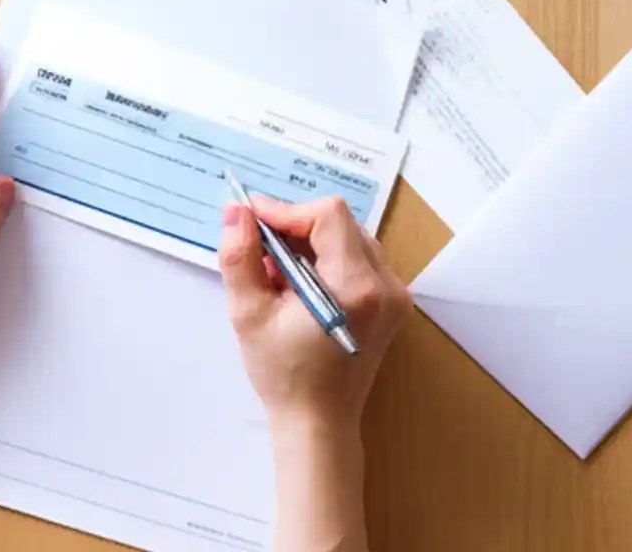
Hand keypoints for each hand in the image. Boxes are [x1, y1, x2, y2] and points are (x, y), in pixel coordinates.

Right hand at [217, 196, 411, 428]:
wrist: (319, 422)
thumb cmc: (284, 376)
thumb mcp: (249, 315)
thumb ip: (240, 258)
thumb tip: (236, 213)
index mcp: (355, 287)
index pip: (328, 215)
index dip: (286, 210)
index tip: (253, 220)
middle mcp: (386, 285)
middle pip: (340, 223)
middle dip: (295, 228)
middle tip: (260, 250)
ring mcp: (395, 294)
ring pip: (350, 238)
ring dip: (311, 244)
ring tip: (278, 275)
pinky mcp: (393, 302)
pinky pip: (359, 260)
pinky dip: (328, 261)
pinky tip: (301, 287)